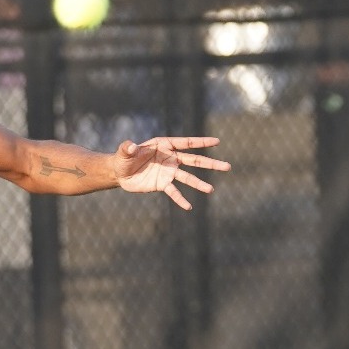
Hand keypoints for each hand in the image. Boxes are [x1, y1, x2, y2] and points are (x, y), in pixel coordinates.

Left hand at [114, 137, 229, 210]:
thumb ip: (127, 148)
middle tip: (228, 166)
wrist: (120, 172)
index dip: (201, 142)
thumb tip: (131, 146)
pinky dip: (180, 200)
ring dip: (199, 184)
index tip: (217, 142)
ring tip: (211, 190)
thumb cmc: (123, 158)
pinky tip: (188, 207)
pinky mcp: (163, 184)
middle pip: (194, 160)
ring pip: (188, 178)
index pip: (186, 143)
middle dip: (210, 163)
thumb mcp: (124, 152)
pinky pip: (174, 192)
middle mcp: (170, 158)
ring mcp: (168, 172)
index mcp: (164, 145)